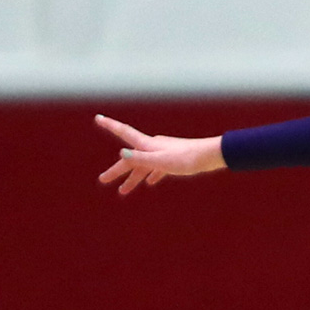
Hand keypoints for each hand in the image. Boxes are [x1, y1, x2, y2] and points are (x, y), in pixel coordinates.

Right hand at [95, 114, 225, 195]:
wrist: (211, 156)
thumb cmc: (188, 159)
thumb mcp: (162, 162)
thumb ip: (142, 158)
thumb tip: (122, 153)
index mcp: (148, 145)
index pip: (124, 133)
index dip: (110, 125)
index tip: (98, 117)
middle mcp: (153, 147)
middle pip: (131, 158)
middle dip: (117, 170)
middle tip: (103, 180)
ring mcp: (163, 153)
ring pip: (143, 166)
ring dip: (133, 178)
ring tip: (123, 192)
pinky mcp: (174, 160)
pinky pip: (157, 168)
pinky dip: (151, 174)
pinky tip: (150, 182)